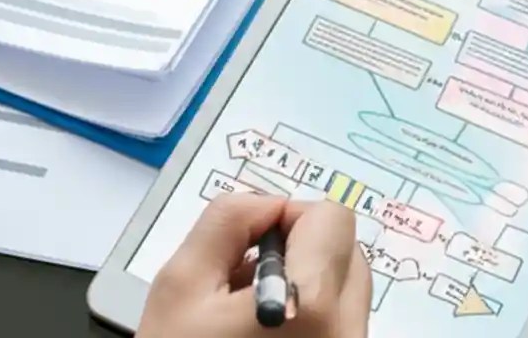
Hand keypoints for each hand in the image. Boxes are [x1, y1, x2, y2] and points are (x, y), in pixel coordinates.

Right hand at [139, 195, 370, 337]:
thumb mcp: (180, 284)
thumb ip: (226, 220)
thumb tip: (264, 202)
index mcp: (313, 304)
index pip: (332, 218)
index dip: (287, 217)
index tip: (251, 244)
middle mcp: (347, 333)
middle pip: (347, 249)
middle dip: (299, 249)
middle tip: (246, 277)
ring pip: (346, 286)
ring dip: (305, 281)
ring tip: (252, 313)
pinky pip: (342, 320)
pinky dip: (311, 313)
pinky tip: (267, 334)